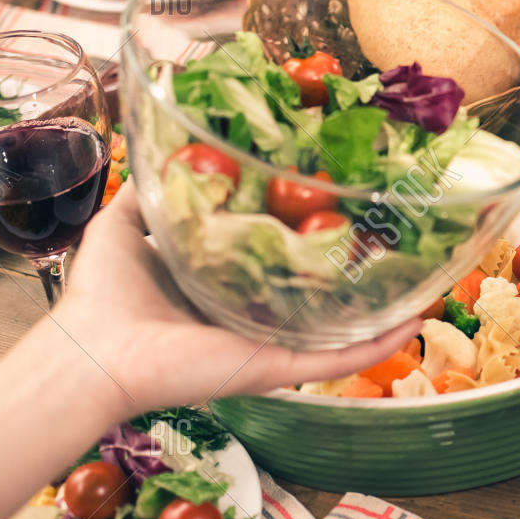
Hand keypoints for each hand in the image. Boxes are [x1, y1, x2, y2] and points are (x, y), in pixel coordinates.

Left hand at [56, 183, 417, 412]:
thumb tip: (167, 152)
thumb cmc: (103, 296)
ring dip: (385, 308)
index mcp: (225, 283)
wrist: (93, 352)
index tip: (342, 196)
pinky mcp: (276, 365)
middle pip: (320, 289)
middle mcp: (255, 313)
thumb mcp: (126, 225)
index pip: (280, 253)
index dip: (313, 228)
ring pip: (342, 325)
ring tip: (426, 279)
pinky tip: (415, 321)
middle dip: (359, 267)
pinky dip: (379, 343)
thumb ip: (153, 192)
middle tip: (396, 233)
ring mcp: (271, 342)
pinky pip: (338, 357)